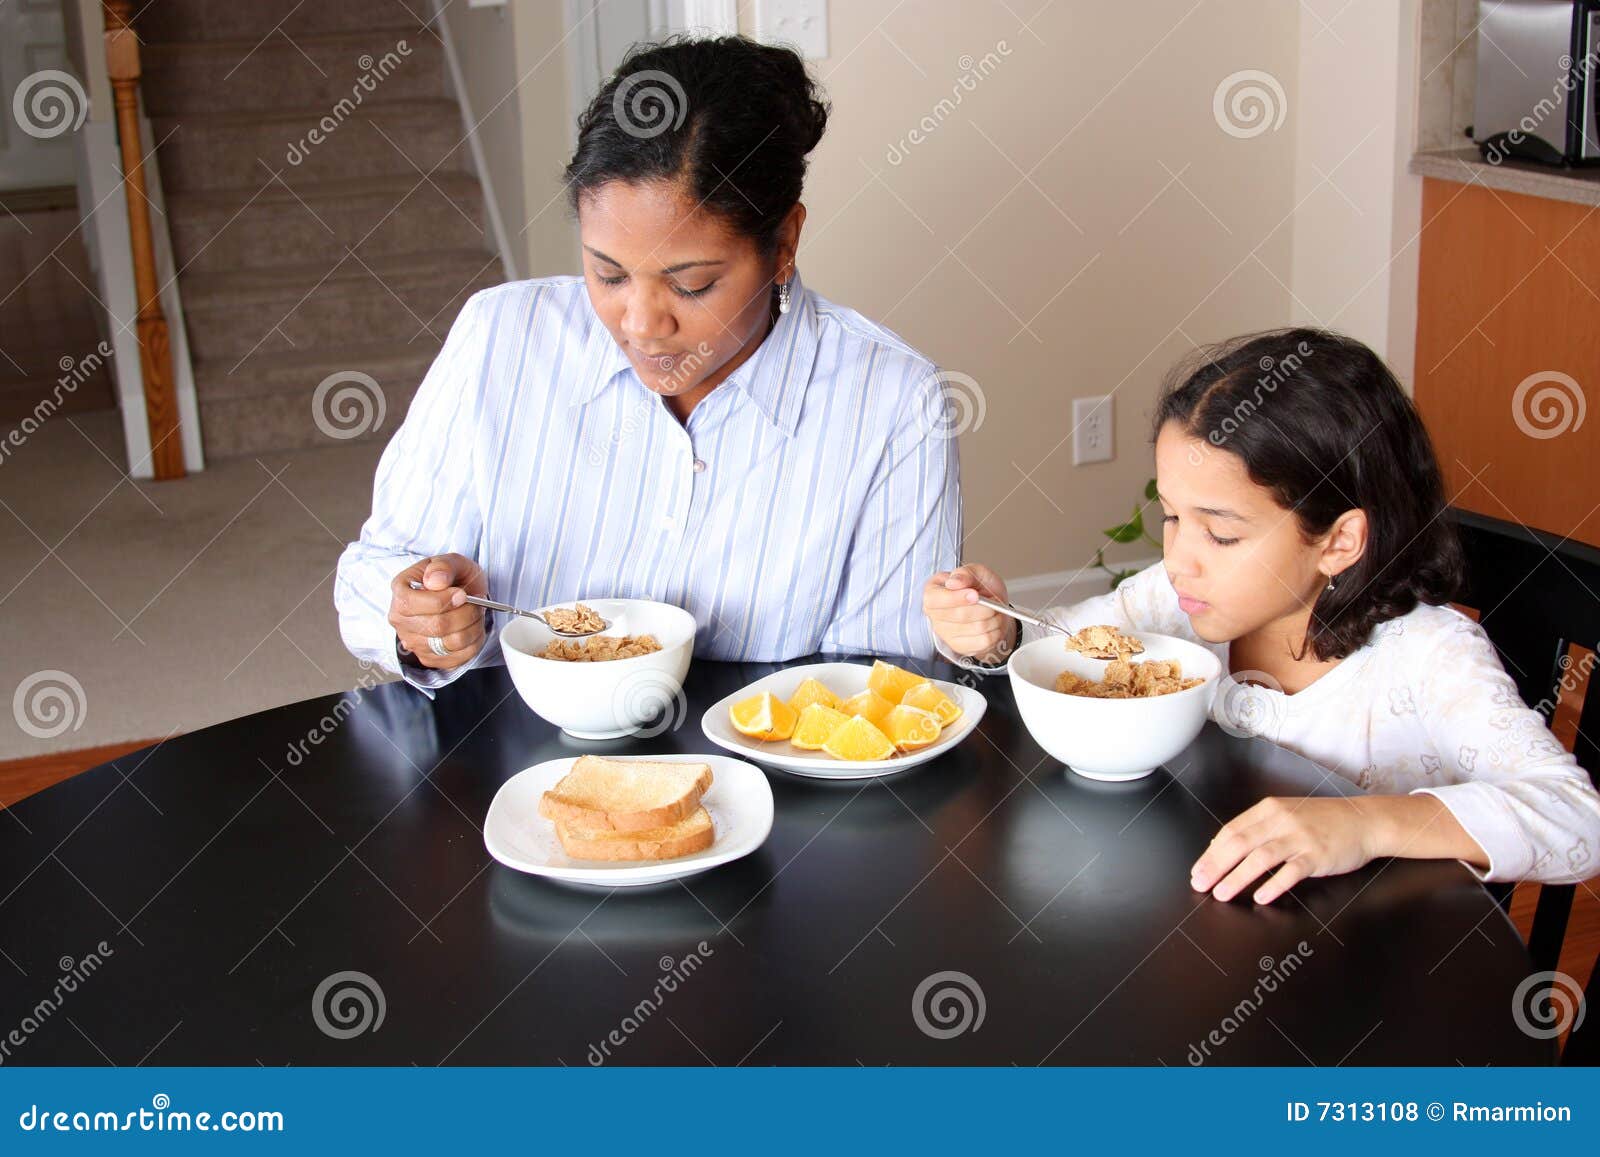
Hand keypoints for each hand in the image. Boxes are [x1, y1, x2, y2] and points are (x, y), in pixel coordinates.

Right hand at [387, 553, 489, 669]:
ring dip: (473, 627)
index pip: (412, 604)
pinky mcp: (429, 657)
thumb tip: (435, 581)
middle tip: (476, 603)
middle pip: (436, 626)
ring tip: (476, 613)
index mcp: (400, 592)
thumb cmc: (453, 578)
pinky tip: (473, 627)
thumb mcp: (451, 562)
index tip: (462, 594)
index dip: (443, 601)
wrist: (459, 594)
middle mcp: (400, 620)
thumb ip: (443, 567)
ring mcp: (413, 641)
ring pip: (450, 644)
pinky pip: (458, 657)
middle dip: (465, 613)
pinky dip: (474, 642)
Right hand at [923, 563, 1017, 662]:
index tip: (975, 594)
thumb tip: (953, 582)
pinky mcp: (960, 647)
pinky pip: (983, 641)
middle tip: (992, 602)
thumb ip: (965, 574)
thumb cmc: (980, 588)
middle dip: (984, 607)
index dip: (957, 598)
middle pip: (960, 615)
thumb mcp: (976, 572)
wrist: (992, 608)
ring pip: (976, 628)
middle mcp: (934, 616)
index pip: (936, 600)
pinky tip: (992, 623)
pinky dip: (995, 631)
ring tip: (994, 611)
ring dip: (993, 618)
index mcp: (932, 593)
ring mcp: (946, 634)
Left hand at [1189, 796, 1379, 904]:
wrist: (1364, 820)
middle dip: (1216, 866)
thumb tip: (1221, 848)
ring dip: (1237, 878)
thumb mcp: (1286, 814)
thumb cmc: (1322, 820)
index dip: (1211, 853)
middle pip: (1240, 844)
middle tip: (1199, 884)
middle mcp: (1281, 821)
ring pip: (1260, 858)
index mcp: (1269, 809)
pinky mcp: (1317, 855)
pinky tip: (1261, 898)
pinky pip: (1291, 872)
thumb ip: (1257, 828)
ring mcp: (1299, 837)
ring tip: (1221, 894)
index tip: (1197, 870)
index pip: (1231, 831)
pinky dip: (1273, 885)